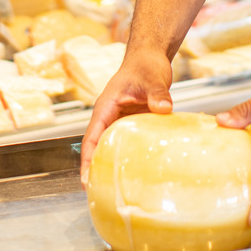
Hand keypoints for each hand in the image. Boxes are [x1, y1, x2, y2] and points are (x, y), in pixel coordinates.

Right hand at [79, 50, 174, 185]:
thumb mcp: (152, 79)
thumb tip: (164, 109)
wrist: (150, 57)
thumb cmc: (145, 65)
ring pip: (112, 146)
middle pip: (98, 147)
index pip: (92, 138)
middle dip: (96, 169)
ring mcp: (121, 120)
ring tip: (116, 189)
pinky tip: (139, 170)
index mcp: (106, 108)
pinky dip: (130, 155)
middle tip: (100, 193)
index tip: (86, 180)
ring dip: (112, 164)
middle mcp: (109, 117)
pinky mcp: (133, 122)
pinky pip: (128, 142)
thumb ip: (157, 94)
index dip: (87, 160)